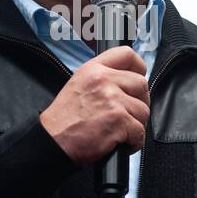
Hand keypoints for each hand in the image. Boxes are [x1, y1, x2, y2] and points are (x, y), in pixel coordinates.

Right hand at [40, 46, 149, 163]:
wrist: (53, 141)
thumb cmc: (63, 120)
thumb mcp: (78, 85)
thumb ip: (102, 78)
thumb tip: (126, 81)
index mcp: (93, 70)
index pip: (126, 54)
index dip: (138, 67)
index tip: (139, 76)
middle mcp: (104, 81)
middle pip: (141, 84)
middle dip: (139, 101)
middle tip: (129, 113)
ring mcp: (112, 100)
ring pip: (143, 110)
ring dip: (136, 123)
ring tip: (120, 130)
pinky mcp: (119, 120)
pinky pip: (140, 131)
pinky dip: (134, 141)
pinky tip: (121, 142)